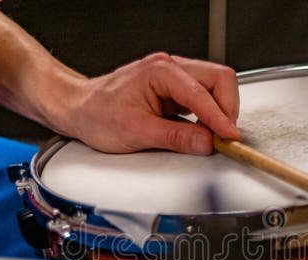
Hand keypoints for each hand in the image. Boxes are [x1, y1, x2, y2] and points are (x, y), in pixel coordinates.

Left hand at [48, 53, 241, 155]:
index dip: (220, 118)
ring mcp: (173, 77)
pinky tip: (203, 131)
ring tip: (213, 136)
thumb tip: (206, 143)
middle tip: (224, 137)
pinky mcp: (173, 90)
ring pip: (215, 87)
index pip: (204, 92)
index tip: (230, 138)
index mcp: (161, 71)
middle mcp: (170, 68)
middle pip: (219, 79)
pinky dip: (209, 115)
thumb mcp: (137, 132)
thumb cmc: (96, 114)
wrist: (77, 109)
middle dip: (227, 109)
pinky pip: (203, 97)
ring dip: (219, 112)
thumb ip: (176, 137)